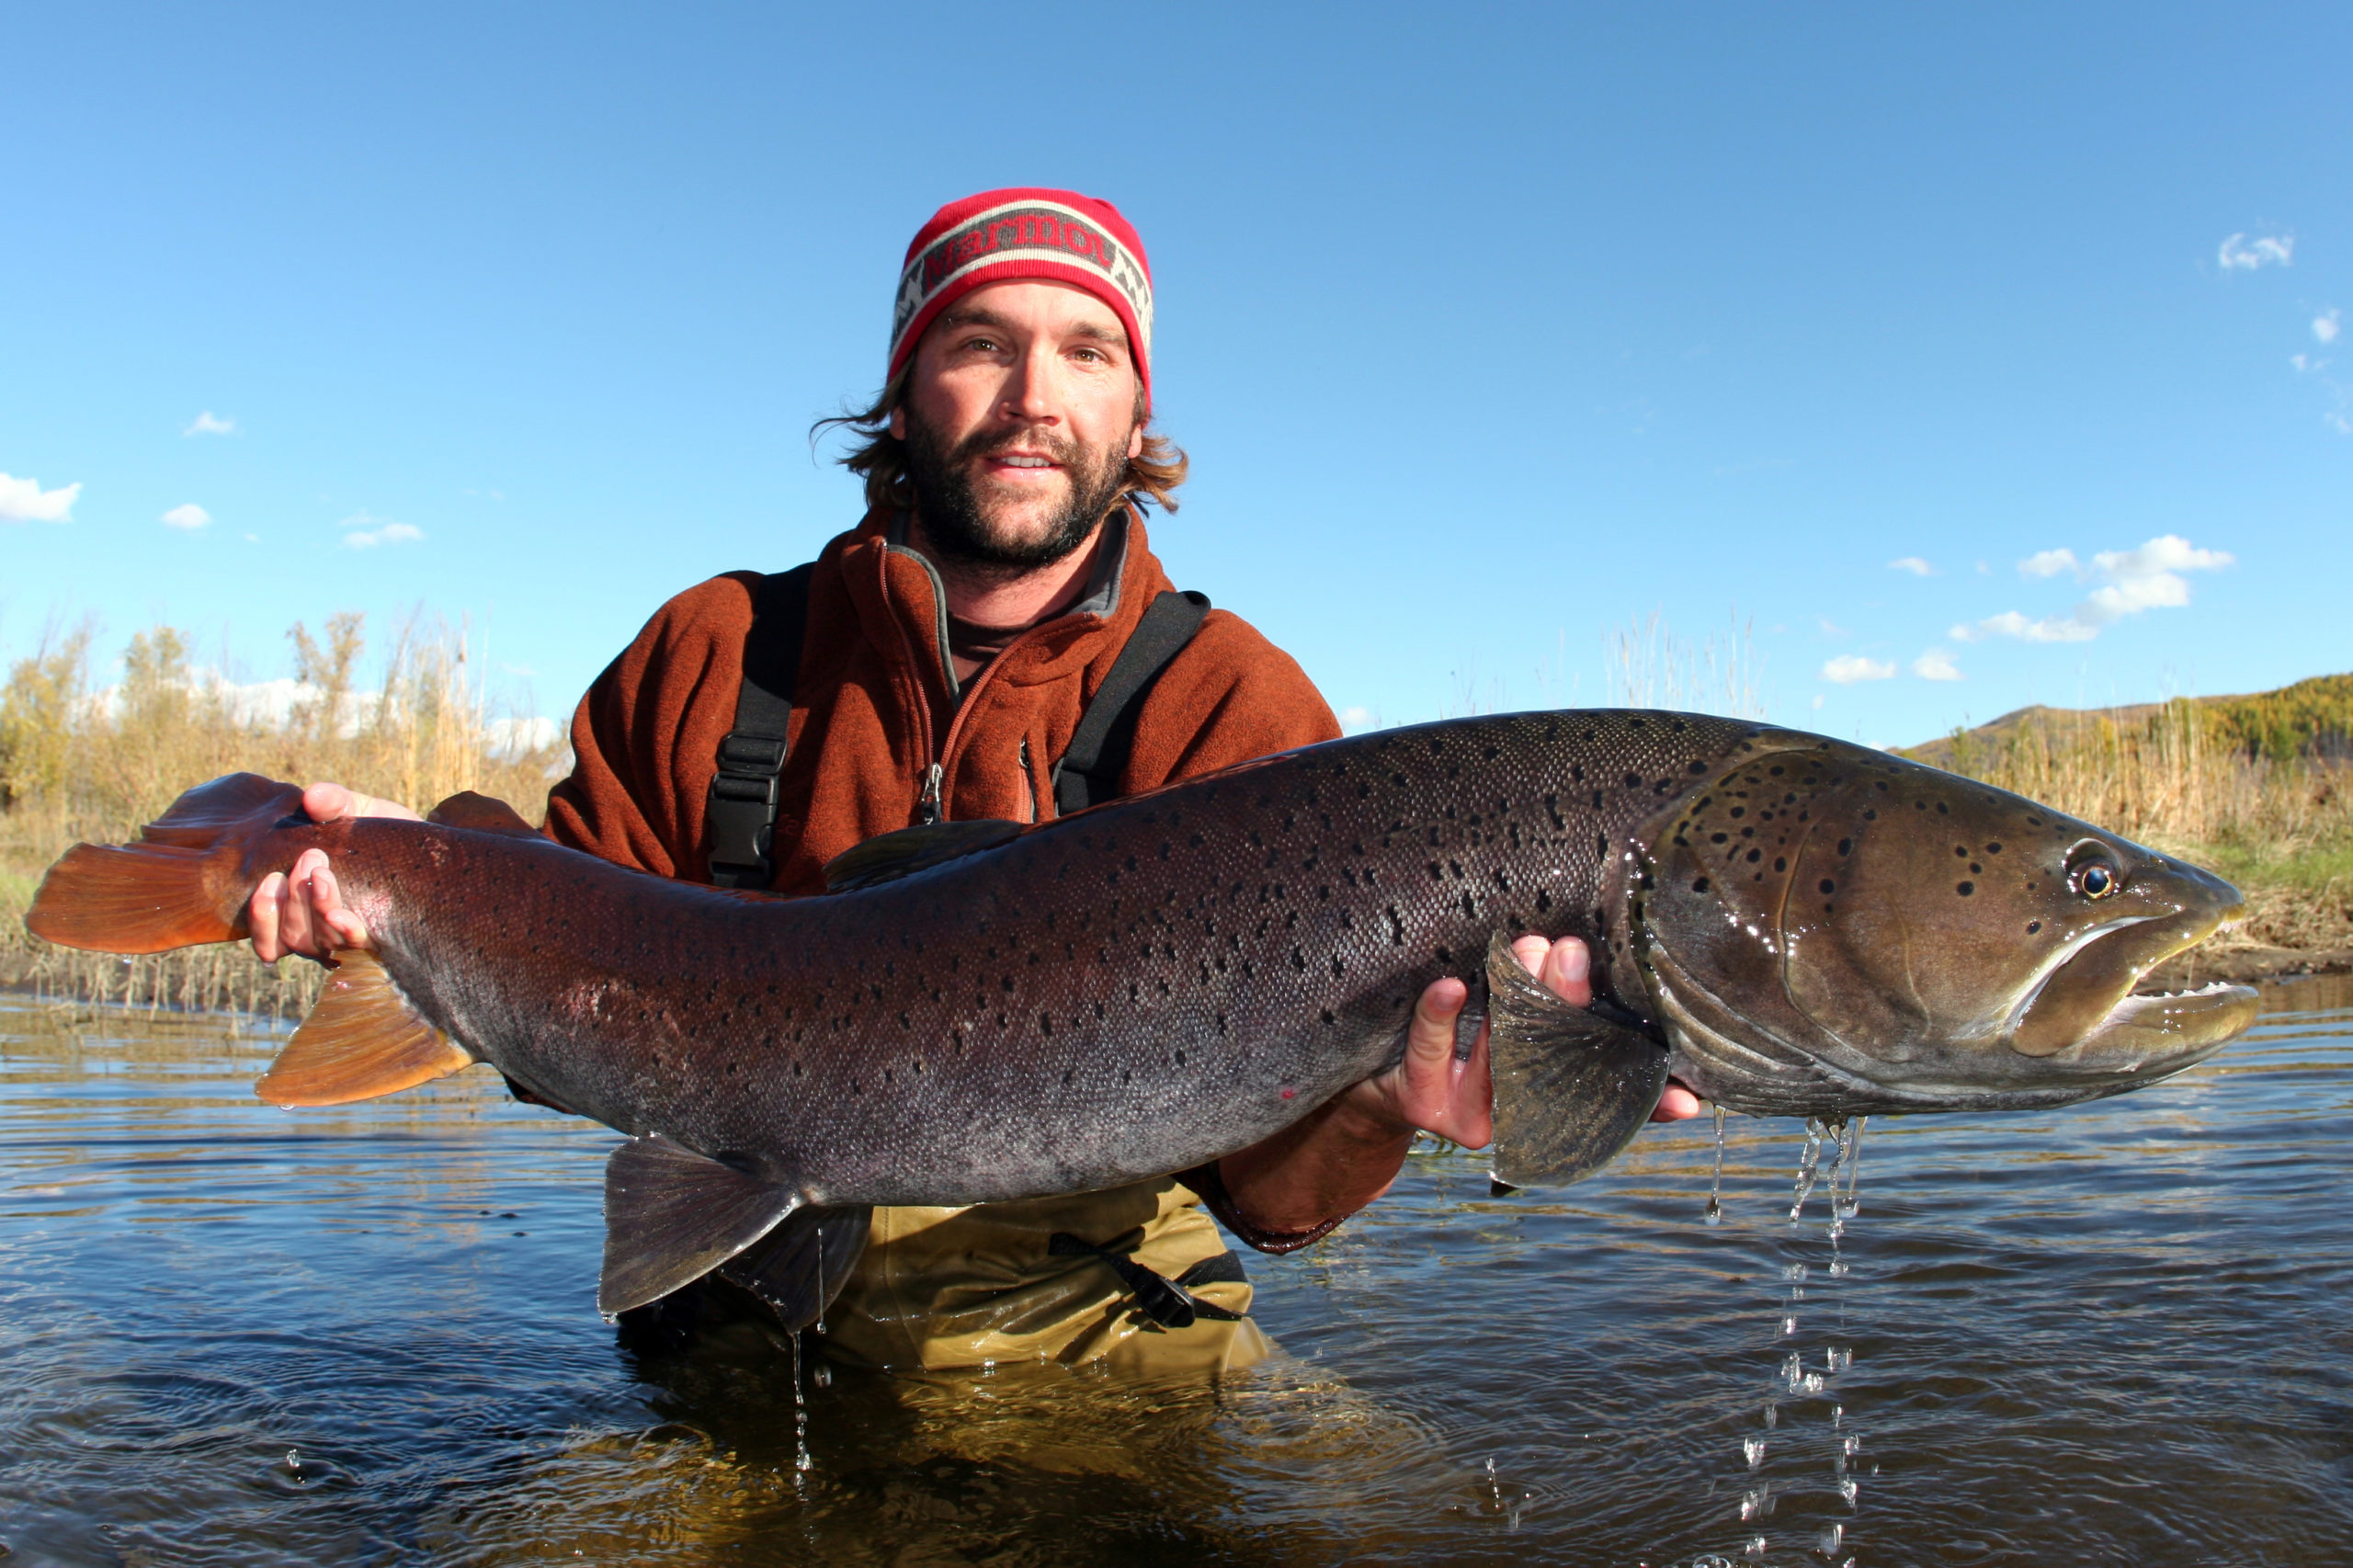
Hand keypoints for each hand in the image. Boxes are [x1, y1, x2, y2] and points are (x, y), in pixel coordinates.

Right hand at [247, 782, 419, 961]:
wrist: (429, 847)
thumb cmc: (378, 833)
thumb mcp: (353, 811)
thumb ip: (332, 802)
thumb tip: (313, 796)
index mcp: (298, 906)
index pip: (266, 935)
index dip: (260, 917)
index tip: (270, 880)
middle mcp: (320, 928)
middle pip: (292, 936)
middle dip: (293, 899)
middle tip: (310, 859)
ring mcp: (349, 935)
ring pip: (317, 944)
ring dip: (315, 909)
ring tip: (323, 874)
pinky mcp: (381, 937)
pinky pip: (354, 946)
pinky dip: (344, 932)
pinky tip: (343, 916)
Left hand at [1361, 935, 1703, 1150]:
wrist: (1380, 1091)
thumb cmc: (1461, 1050)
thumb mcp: (1514, 1035)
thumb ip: (1558, 1011)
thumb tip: (1587, 953)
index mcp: (1550, 1099)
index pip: (1608, 1100)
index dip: (1648, 1100)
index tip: (1687, 1097)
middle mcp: (1515, 1113)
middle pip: (1552, 1062)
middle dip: (1567, 1006)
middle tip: (1574, 953)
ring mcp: (1470, 1110)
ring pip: (1498, 1051)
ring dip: (1514, 998)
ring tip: (1529, 950)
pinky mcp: (1422, 1099)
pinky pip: (1431, 1050)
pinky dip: (1440, 1015)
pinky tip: (1452, 986)